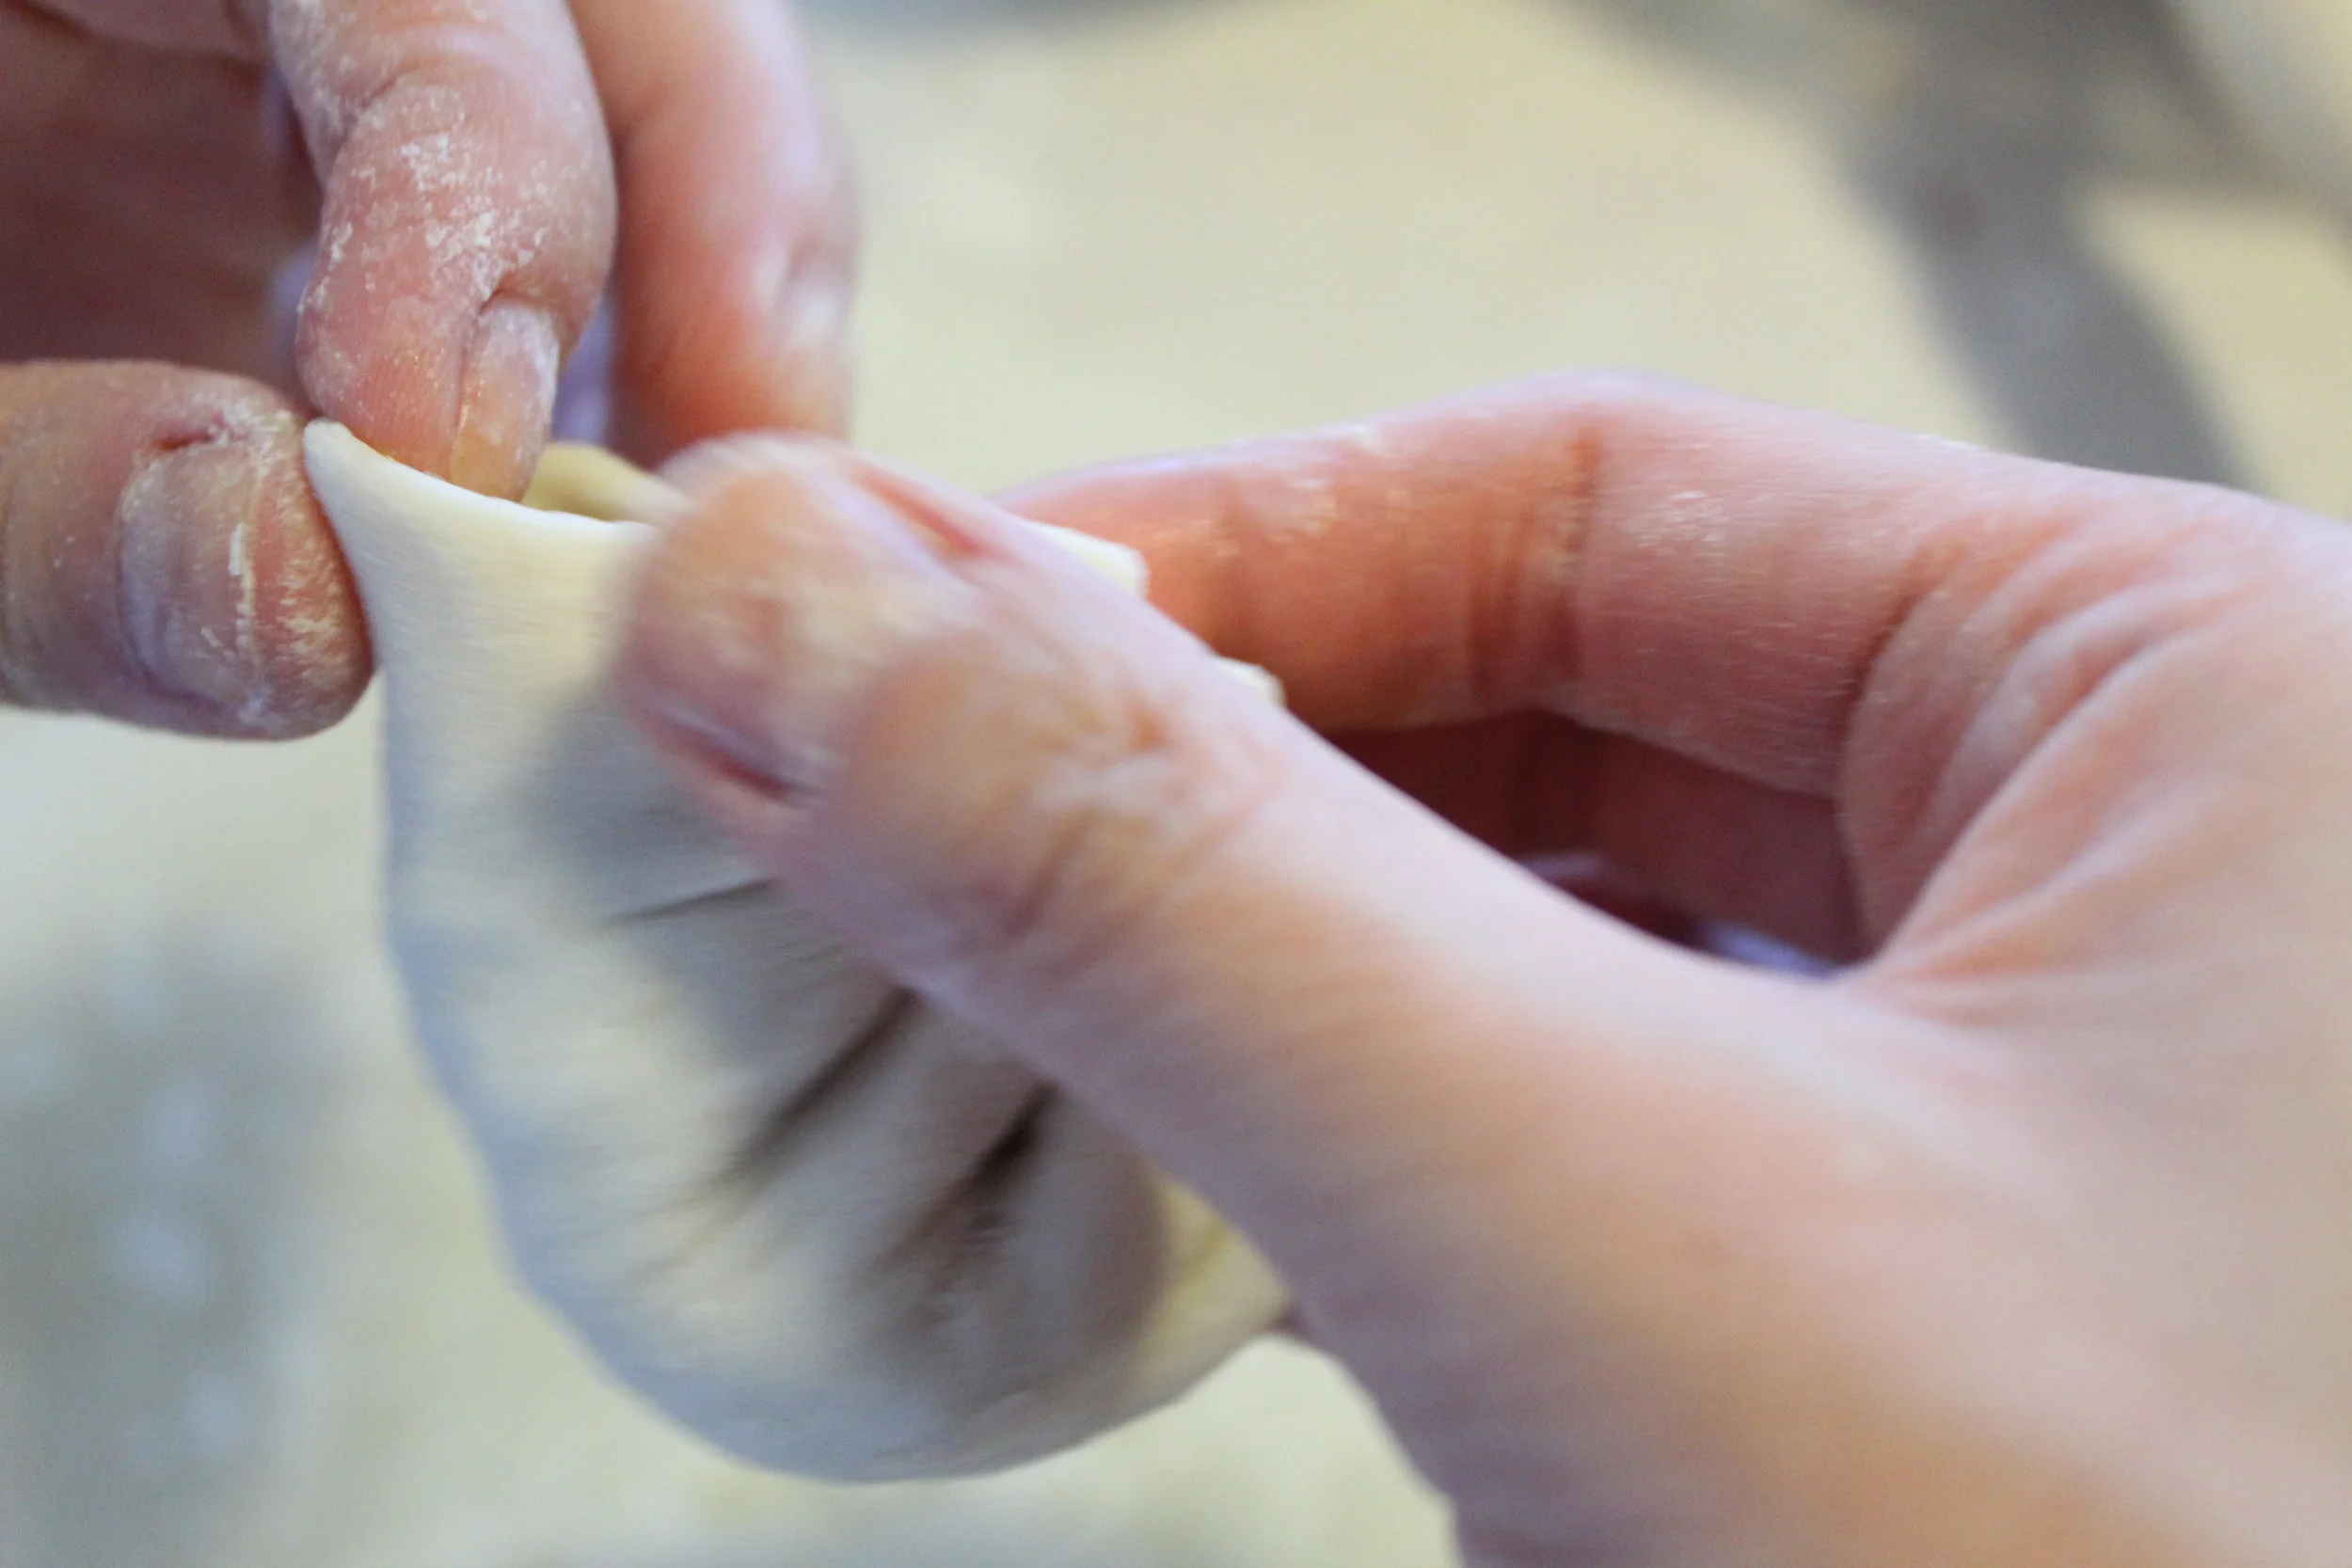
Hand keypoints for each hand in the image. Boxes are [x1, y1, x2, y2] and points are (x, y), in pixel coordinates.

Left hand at [0, 0, 849, 736]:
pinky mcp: (318, 175)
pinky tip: (595, 516)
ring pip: (617, 83)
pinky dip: (621, 374)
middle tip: (727, 469)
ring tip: (676, 523)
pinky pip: (555, 216)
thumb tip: (322, 606)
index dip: (477, 146)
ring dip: (701, 300)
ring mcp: (275, 46)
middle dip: (705, 201)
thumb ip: (17, 525)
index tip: (457, 444)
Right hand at [619, 376, 2351, 1565]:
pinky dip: (1379, 1147)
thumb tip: (782, 611)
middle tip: (888, 846)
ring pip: (1549, 926)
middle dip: (1200, 784)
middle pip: (1543, 700)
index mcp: (2170, 688)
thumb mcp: (1635, 1245)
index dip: (1180, 554)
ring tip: (1002, 1015)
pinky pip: (1594, 1129)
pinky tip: (1212, 1208)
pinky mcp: (1935, 1292)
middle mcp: (2127, 848)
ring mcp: (2040, 1088)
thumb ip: (1192, 906)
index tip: (869, 648)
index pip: (1562, 493)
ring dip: (1266, 975)